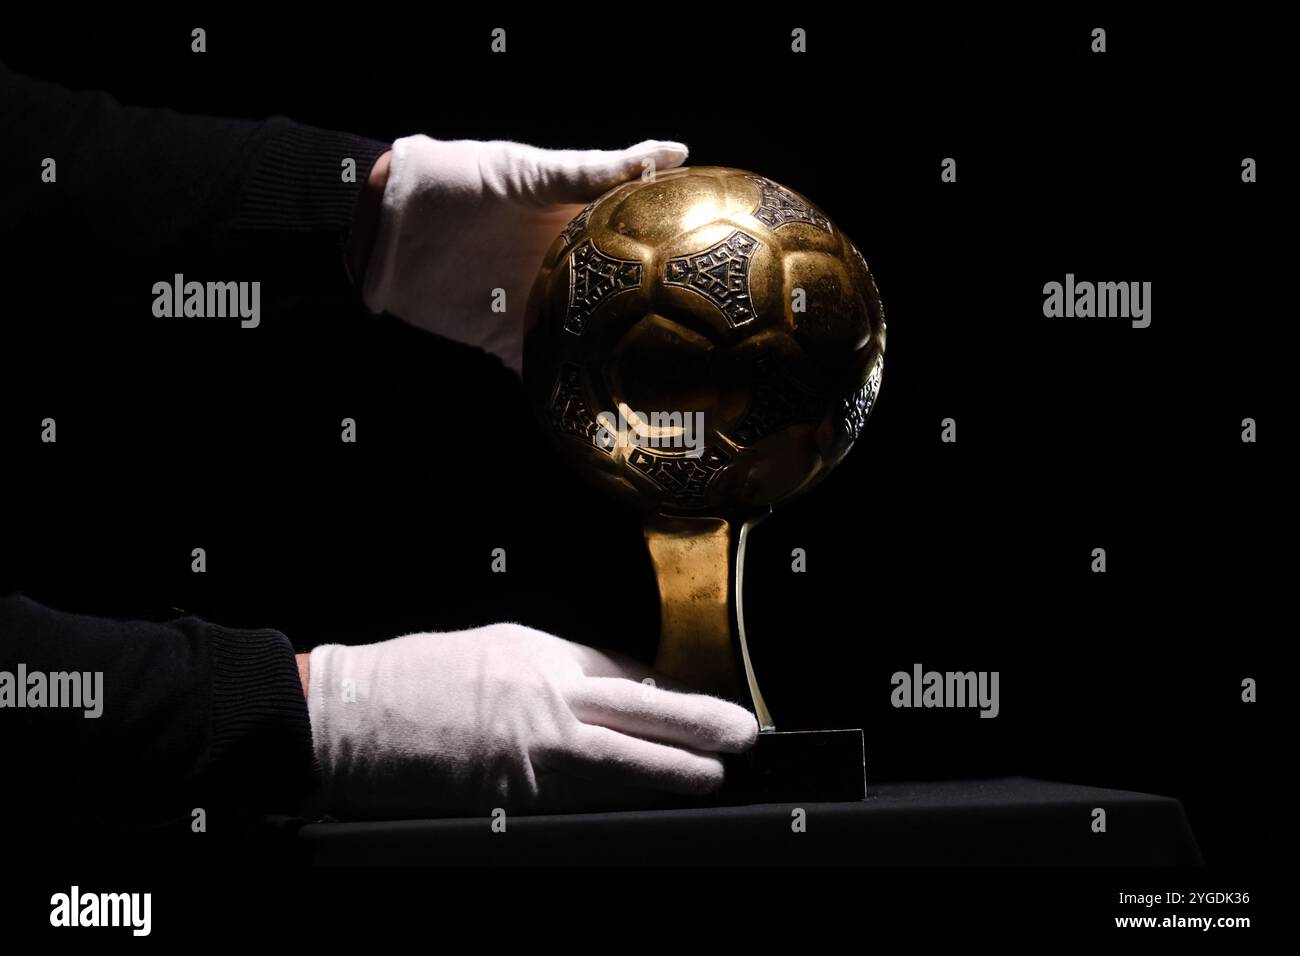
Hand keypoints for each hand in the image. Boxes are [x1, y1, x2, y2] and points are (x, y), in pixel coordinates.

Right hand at [305, 623, 755, 816]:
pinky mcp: (516, 804)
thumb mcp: (506, 646)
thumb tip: (627, 684)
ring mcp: (534, 764)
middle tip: (740, 739)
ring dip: (668, 776)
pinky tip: (639, 800)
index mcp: (545, 664)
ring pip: (620, 772)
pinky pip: (580, 802)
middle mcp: (548, 712)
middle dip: (698, 732)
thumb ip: (570, 666)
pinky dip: (615, 799)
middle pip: (642, 720)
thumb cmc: (424, 674)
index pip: (632, 679)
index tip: (709, 707)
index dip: (676, 698)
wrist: (358, 719)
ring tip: (707, 778)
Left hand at [355, 136, 688, 372]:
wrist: (390, 217)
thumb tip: (675, 151)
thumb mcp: (535, 170)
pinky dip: (558, 390)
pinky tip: (590, 413)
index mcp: (581, 233)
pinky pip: (538, 370)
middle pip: (620, 308)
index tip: (720, 286)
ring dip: (613, 368)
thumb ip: (597, 171)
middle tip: (705, 358)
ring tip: (661, 396)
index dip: (676, 269)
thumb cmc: (463, 178)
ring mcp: (538, 308)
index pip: (641, 254)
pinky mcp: (504, 338)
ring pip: (585, 345)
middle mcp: (566, 275)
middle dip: (654, 332)